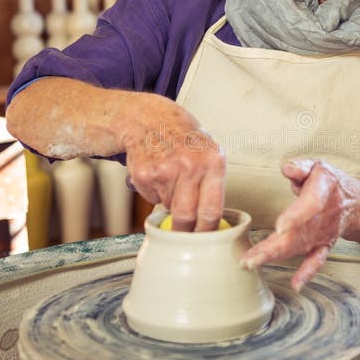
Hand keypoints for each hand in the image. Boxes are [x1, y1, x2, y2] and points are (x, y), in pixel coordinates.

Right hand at [124, 98, 225, 231]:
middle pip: (187, 217)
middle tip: (185, 234)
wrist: (149, 118)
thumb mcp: (210, 151)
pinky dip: (155, 193)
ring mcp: (166, 171)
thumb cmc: (183, 136)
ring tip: (172, 180)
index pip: (212, 210)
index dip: (208, 231)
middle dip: (186, 231)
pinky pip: (153, 199)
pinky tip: (158, 174)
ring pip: (169, 208)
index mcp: (213, 162)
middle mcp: (190, 166)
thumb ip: (213, 182)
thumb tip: (214, 220)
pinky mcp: (145, 175)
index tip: (206, 240)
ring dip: (171, 203)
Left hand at [240, 158, 356, 289]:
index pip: (311, 204)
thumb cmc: (328, 182)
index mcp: (323, 189)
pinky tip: (295, 284)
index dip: (296, 216)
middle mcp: (324, 215)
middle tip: (250, 257)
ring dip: (275, 257)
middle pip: (299, 233)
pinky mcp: (323, 245)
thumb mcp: (316, 166)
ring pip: (299, 247)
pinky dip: (307, 273)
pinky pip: (316, 260)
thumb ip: (300, 167)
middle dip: (273, 246)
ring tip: (251, 264)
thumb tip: (286, 168)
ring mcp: (324, 233)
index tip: (279, 227)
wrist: (354, 202)